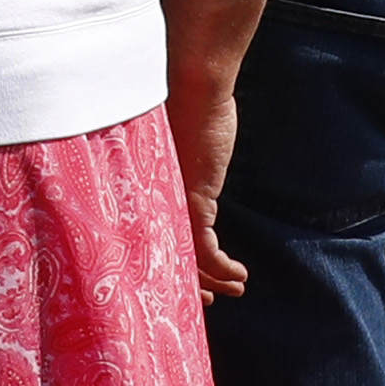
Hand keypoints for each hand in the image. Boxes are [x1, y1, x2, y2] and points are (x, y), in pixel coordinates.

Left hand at [169, 83, 247, 299]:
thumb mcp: (179, 146)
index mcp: (145, 190)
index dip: (167, 264)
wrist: (192, 84)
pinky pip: (205, 249)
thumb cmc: (184, 107)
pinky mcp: (192, 198)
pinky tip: (239, 275)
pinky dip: (221, 267)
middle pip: (164, 253)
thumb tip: (186, 172)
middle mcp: (152, 199)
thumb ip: (178, 167)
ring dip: (211, 279)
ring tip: (231, 289)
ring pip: (186, 257)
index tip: (185, 281)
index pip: (151, 238)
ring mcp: (170, 201)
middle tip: (203, 301)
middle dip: (186, 281)